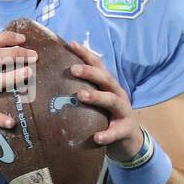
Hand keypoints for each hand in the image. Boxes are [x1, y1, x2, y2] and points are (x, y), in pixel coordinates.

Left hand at [66, 39, 143, 161]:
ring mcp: (124, 111)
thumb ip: (82, 91)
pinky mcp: (126, 129)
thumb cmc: (107, 117)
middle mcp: (117, 94)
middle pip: (105, 79)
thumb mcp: (97, 101)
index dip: (85, 54)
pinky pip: (117, 132)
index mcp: (108, 85)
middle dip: (90, 72)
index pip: (98, 65)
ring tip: (81, 96)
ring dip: (97, 97)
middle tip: (72, 69)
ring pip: (112, 100)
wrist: (131, 140)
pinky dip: (107, 134)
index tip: (70, 44)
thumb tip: (52, 82)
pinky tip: (96, 137)